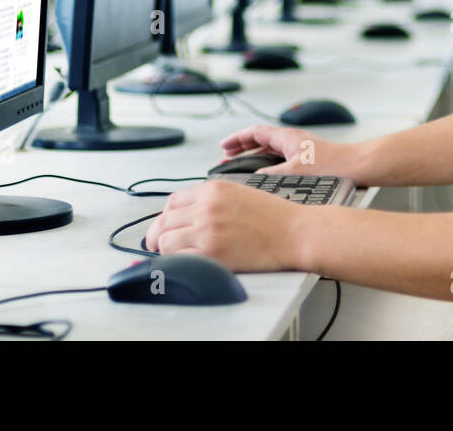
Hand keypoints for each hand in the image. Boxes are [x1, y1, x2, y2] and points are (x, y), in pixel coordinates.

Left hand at [143, 179, 309, 270]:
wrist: (295, 232)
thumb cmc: (274, 217)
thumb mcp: (240, 193)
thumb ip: (212, 200)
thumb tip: (190, 215)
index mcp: (213, 189)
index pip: (172, 201)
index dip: (165, 216)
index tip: (166, 226)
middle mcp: (206, 206)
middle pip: (164, 220)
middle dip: (158, 234)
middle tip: (157, 245)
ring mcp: (207, 230)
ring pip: (165, 240)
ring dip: (165, 249)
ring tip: (172, 256)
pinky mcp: (212, 253)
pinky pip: (178, 258)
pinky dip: (176, 262)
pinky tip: (184, 264)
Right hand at [219, 124, 361, 178]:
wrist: (358, 167)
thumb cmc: (333, 166)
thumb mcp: (294, 172)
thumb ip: (271, 176)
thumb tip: (253, 181)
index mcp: (287, 137)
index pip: (255, 132)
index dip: (237, 138)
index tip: (223, 146)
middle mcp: (292, 140)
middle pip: (260, 139)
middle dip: (242, 147)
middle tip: (227, 156)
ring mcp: (300, 149)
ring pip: (270, 149)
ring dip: (254, 155)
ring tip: (241, 165)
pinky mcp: (307, 159)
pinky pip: (279, 158)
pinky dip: (267, 163)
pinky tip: (265, 175)